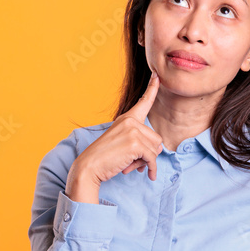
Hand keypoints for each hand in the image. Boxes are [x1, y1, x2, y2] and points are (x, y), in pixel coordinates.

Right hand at [65, 72, 163, 196]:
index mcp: (126, 119)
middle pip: (156, 139)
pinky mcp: (135, 144)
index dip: (152, 88)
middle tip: (133, 162)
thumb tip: (160, 149)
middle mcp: (130, 122)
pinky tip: (148, 175)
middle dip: (149, 154)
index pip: (143, 102)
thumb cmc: (105, 158)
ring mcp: (132, 131)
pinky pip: (152, 158)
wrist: (89, 166)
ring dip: (147, 162)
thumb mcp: (122, 143)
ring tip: (131, 165)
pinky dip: (152, 169)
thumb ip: (140, 141)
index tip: (157, 75)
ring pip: (156, 149)